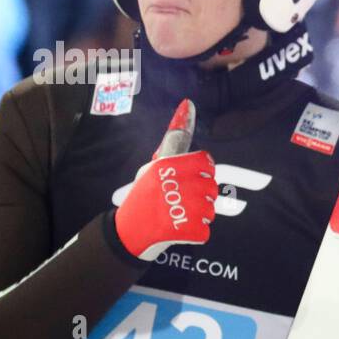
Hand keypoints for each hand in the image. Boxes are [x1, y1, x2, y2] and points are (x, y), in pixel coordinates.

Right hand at [115, 99, 216, 260]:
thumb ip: (174, 143)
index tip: (189, 177)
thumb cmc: (144, 196)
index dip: (202, 171)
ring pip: (210, 210)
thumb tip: (188, 105)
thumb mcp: (154, 166)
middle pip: (211, 187)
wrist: (128, 232)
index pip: (205, 161)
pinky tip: (177, 229)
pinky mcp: (186, 228)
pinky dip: (194, 232)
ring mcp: (182, 206)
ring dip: (197, 215)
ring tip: (175, 215)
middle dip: (200, 195)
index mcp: (167, 165)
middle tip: (178, 200)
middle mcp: (175, 182)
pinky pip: (204, 230)